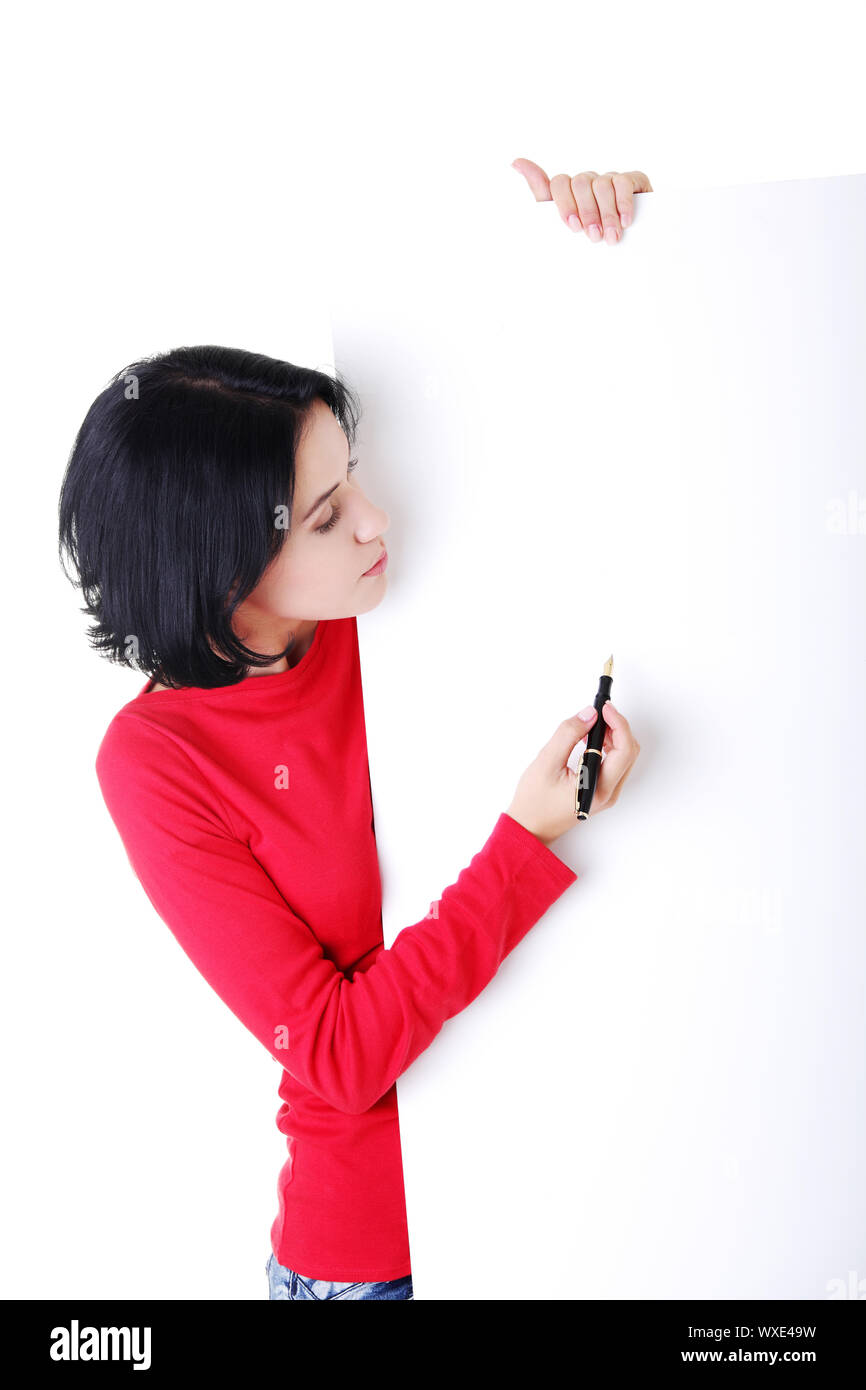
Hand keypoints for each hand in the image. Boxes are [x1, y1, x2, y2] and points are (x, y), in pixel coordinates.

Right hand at [506, 700, 640, 847]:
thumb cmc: (534, 801)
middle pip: (629, 751)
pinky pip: (614, 763)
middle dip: (617, 727)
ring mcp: (607, 792)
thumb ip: (568, 735)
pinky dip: (607, 746)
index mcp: (598, 788)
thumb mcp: (546, 762)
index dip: (618, 724)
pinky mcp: (602, 789)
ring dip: (612, 736)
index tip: (604, 707)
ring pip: (624, 756)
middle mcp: (609, 793)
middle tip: (598, 712)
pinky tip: (589, 738)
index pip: (624, 750)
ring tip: (589, 724)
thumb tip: (588, 714)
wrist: (530, 827)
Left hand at [511, 160, 652, 243]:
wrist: (627, 258)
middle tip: (594, 238)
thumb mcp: (561, 227)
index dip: (565, 204)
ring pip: (602, 184)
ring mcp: (610, 179)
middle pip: (581, 183)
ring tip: (611, 238)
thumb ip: (541, 195)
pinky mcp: (633, 180)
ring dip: (607, 215)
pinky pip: (625, 182)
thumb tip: (515, 161)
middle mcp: (589, 182)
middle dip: (588, 213)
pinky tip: (625, 222)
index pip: (559, 183)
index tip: (573, 228)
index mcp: (569, 192)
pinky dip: (624, 203)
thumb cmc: (589, 243)